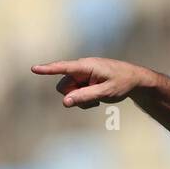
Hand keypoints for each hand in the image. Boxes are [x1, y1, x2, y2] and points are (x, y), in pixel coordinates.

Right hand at [31, 57, 149, 108]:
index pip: (63, 68)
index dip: (48, 69)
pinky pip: (76, 92)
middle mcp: (82, 68)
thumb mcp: (105, 92)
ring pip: (69, 91)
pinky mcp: (86, 80)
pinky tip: (98, 97)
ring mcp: (83, 75)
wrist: (135, 79)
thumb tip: (65, 102)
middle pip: (64, 86)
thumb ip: (84, 97)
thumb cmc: (122, 83)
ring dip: (79, 98)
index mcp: (86, 66)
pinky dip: (84, 98)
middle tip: (92, 99)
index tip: (34, 69)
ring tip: (98, 99)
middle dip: (73, 96)